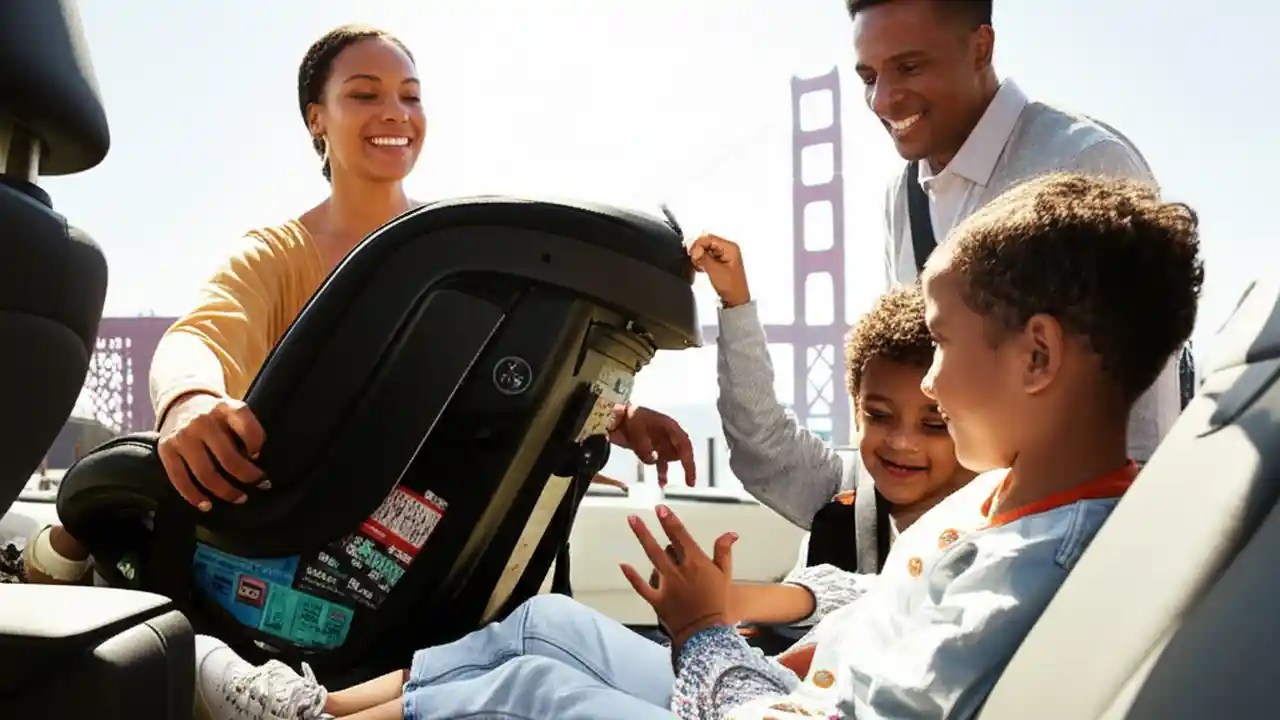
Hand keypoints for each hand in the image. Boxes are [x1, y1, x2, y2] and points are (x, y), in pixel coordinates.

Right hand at [157, 392, 265, 510]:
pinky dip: (194, 496)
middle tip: (259, 485)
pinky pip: (180, 479)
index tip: (259, 457)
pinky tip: (207, 505)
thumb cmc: (217, 415)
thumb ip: (247, 430)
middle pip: (229, 459)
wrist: (182, 402)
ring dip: (225, 491)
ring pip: (206, 474)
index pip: (249, 430)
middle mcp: (203, 421)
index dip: (258, 446)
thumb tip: (254, 460)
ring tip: (239, 498)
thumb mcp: (235, 412)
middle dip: (247, 477)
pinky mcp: (166, 449)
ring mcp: (182, 436)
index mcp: (225, 408)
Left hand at [609, 404, 695, 486]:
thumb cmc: (629, 417)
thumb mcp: (637, 432)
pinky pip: (660, 462)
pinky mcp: (652, 447)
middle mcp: (668, 434)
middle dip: (685, 466)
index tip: (690, 475)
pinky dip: (661, 472)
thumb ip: (646, 448)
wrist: (615, 416)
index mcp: (669, 426)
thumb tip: (654, 460)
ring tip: (663, 482)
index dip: (689, 461)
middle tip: (689, 482)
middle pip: (681, 452)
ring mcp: (660, 441)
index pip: (684, 445)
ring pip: (670, 458)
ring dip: (668, 470)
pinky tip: (661, 482)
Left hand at [620, 505, 737, 647]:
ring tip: (633, 522)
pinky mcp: (658, 601)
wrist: (708, 633)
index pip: (681, 537)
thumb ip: (724, 551)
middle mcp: (680, 571)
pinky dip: (632, 577)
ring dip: (642, 538)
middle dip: (649, 528)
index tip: (661, 509)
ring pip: (652, 558)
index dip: (670, 521)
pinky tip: (623, 565)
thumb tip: (731, 533)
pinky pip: (642, 587)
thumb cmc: (718, 603)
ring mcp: (668, 586)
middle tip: (636, 515)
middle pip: (662, 545)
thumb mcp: (725, 575)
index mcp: (697, 563)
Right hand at [687, 233, 750, 307]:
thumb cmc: (731, 287)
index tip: (693, 255)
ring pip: (705, 249)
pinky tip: (702, 268)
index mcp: (730, 247)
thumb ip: (703, 258)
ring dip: (699, 257)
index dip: (698, 245)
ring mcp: (724, 255)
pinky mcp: (720, 261)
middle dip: (698, 251)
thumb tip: (694, 249)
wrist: (735, 300)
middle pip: (707, 242)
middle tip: (696, 261)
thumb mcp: (715, 270)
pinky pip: (707, 256)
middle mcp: (728, 249)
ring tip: (700, 267)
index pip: (709, 238)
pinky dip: (702, 261)